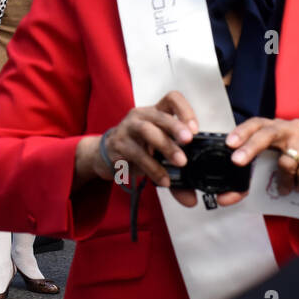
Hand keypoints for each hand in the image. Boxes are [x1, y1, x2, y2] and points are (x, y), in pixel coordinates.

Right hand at [75, 91, 199, 204]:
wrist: (104, 155)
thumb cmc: (136, 148)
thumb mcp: (158, 155)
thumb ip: (176, 174)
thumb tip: (191, 199)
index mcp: (156, 112)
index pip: (172, 98)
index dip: (185, 110)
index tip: (195, 129)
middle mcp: (142, 116)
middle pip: (160, 115)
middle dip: (176, 127)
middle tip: (189, 141)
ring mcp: (128, 128)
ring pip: (148, 131)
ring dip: (166, 146)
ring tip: (180, 162)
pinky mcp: (118, 144)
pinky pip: (137, 154)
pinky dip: (152, 168)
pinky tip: (163, 180)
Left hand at [216, 117, 298, 206]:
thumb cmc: (292, 163)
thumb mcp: (270, 168)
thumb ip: (246, 184)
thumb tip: (223, 199)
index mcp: (275, 128)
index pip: (257, 124)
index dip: (242, 131)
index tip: (230, 143)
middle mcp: (292, 129)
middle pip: (270, 133)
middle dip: (251, 147)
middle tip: (237, 161)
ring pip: (287, 160)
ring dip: (282, 179)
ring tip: (283, 188)